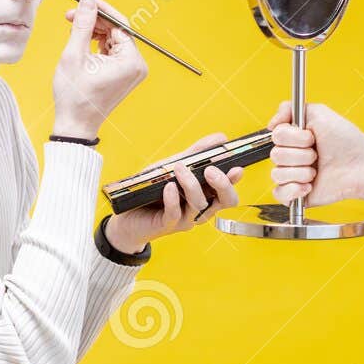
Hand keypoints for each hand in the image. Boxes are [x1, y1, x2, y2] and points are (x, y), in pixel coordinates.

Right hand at [52, 0, 147, 138]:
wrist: (75, 125)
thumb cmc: (75, 97)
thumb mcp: (75, 55)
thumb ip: (83, 25)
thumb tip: (88, 0)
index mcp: (131, 61)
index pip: (119, 24)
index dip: (100, 10)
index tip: (84, 0)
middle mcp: (137, 65)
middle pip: (116, 30)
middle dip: (95, 20)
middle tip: (72, 15)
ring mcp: (131, 71)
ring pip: (113, 39)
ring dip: (94, 31)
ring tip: (73, 29)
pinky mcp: (124, 74)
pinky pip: (112, 50)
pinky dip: (97, 43)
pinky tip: (82, 42)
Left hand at [106, 131, 243, 252]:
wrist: (127, 214)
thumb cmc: (153, 189)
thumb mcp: (174, 166)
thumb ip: (197, 153)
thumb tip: (221, 138)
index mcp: (206, 195)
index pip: (228, 191)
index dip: (235, 181)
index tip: (236, 168)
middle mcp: (200, 209)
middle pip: (226, 202)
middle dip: (222, 185)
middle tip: (211, 170)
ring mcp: (185, 219)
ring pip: (199, 205)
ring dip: (191, 184)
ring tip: (179, 168)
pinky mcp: (167, 225)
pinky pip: (175, 213)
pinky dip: (173, 199)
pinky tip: (169, 186)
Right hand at [268, 101, 363, 207]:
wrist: (361, 166)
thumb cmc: (346, 141)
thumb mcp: (320, 113)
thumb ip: (290, 108)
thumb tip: (271, 123)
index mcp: (293, 138)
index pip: (276, 136)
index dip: (295, 137)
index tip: (312, 137)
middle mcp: (290, 156)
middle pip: (276, 155)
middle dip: (301, 155)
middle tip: (318, 155)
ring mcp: (291, 176)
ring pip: (277, 174)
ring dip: (302, 172)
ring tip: (317, 171)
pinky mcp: (294, 194)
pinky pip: (279, 193)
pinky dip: (294, 190)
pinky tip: (309, 186)